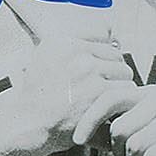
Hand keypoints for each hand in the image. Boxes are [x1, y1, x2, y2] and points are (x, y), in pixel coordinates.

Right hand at [4, 36, 138, 155]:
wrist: (28, 125)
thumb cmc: (37, 99)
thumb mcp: (44, 61)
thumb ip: (71, 47)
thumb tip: (108, 30)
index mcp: (62, 42)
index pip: (102, 39)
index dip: (104, 60)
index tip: (101, 73)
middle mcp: (75, 52)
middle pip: (116, 56)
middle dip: (115, 73)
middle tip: (107, 90)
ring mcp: (87, 70)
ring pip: (124, 72)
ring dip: (120, 88)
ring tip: (109, 101)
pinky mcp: (98, 91)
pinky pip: (126, 90)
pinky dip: (124, 102)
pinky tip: (114, 110)